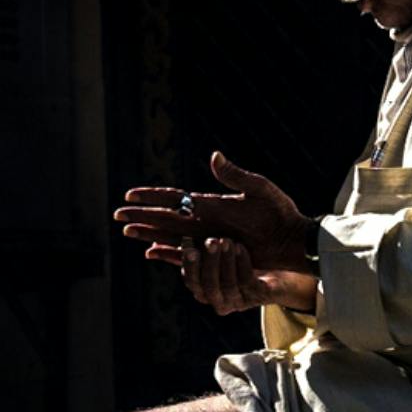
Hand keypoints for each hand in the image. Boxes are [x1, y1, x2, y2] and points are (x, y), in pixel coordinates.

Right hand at [115, 153, 320, 317]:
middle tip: (118, 215)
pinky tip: (150, 253)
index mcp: (212, 203)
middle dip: (141, 216)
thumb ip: (236, 176)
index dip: (153, 196)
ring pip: (170, 235)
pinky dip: (167, 254)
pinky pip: (185, 255)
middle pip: (165, 217)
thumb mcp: (260, 190)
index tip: (131, 194)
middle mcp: (205, 221)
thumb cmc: (281, 214)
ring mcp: (208, 239)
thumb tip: (214, 155)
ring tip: (126, 231)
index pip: (176, 198)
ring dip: (148, 233)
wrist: (293, 241)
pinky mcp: (214, 255)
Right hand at [180, 236, 268, 315]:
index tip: (189, 243)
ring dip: (226, 261)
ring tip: (226, 240)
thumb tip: (151, 251)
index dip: (189, 264)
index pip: (191, 282)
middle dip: (209, 262)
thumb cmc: (235, 262)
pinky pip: (247, 281)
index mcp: (204, 292)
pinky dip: (242, 263)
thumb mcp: (211, 257)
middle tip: (210, 241)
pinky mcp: (258, 296)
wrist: (274, 272)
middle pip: (208, 285)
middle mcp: (219, 301)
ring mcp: (239, 301)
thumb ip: (185, 254)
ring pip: (228, 284)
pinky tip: (240, 247)